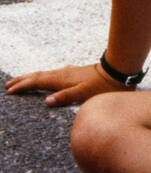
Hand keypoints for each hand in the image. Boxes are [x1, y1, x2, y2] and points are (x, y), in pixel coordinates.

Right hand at [5, 63, 130, 106]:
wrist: (118, 71)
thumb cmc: (103, 85)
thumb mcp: (85, 93)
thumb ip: (66, 97)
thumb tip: (46, 101)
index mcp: (61, 79)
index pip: (37, 82)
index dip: (23, 86)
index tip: (9, 91)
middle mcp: (62, 74)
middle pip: (38, 76)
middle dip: (22, 80)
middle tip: (8, 85)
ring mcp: (69, 72)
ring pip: (45, 74)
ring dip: (32, 77)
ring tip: (22, 81)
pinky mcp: (76, 72)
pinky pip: (54, 74)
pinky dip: (44, 77)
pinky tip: (49, 78)